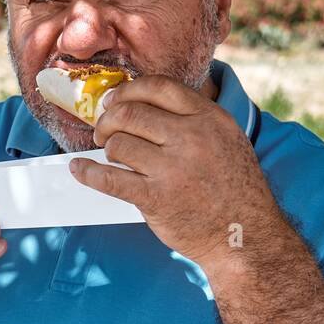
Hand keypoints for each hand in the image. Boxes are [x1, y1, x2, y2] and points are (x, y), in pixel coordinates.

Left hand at [69, 75, 283, 274]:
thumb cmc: (234, 188)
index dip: (127, 91)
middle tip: (103, 132)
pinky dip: (87, 173)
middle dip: (108, 121)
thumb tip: (144, 105)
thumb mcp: (227, 139)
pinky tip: (78, 169)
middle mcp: (191, 138)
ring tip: (112, 157)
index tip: (113, 101)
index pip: (157, 87)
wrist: (245, 235)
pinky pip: (109, 179)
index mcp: (209, 119)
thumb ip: (194, 119)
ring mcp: (172, 169)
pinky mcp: (155, 199)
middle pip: (130, 113)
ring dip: (107, 149)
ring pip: (118, 144)